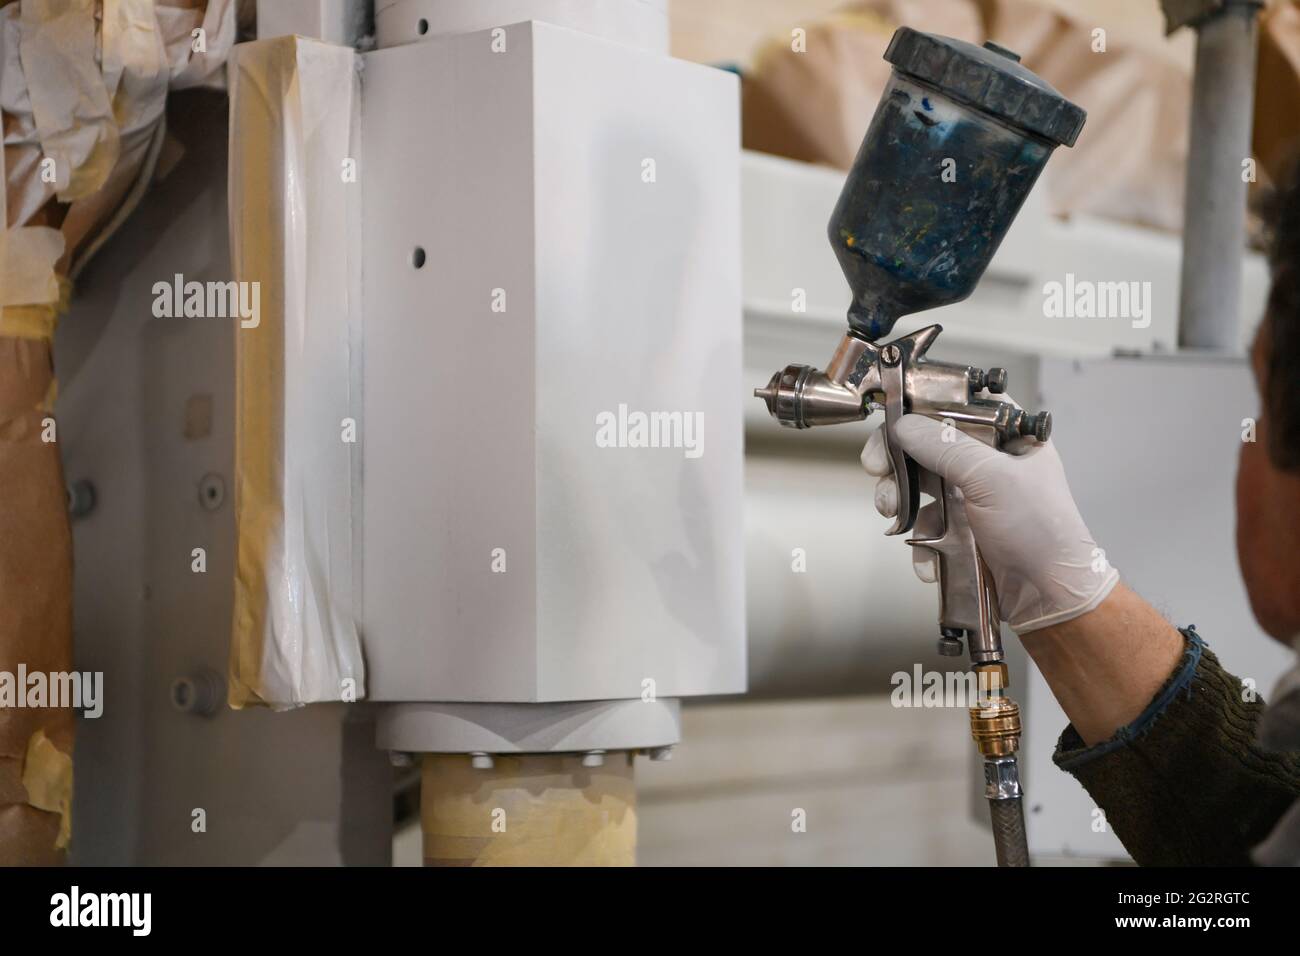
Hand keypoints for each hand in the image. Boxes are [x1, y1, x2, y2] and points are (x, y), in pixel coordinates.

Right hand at [860, 410, 1118, 632]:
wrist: (1049, 597)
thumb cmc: (1041, 532)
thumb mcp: (992, 479)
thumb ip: (944, 447)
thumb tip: (903, 425)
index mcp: (1010, 437)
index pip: (962, 403)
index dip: (925, 404)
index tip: (894, 414)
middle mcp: (990, 462)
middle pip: (929, 443)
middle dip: (899, 458)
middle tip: (877, 468)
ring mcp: (974, 496)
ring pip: (920, 484)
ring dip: (899, 498)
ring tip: (894, 514)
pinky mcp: (961, 528)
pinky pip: (926, 522)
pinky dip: (919, 538)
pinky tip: (928, 553)